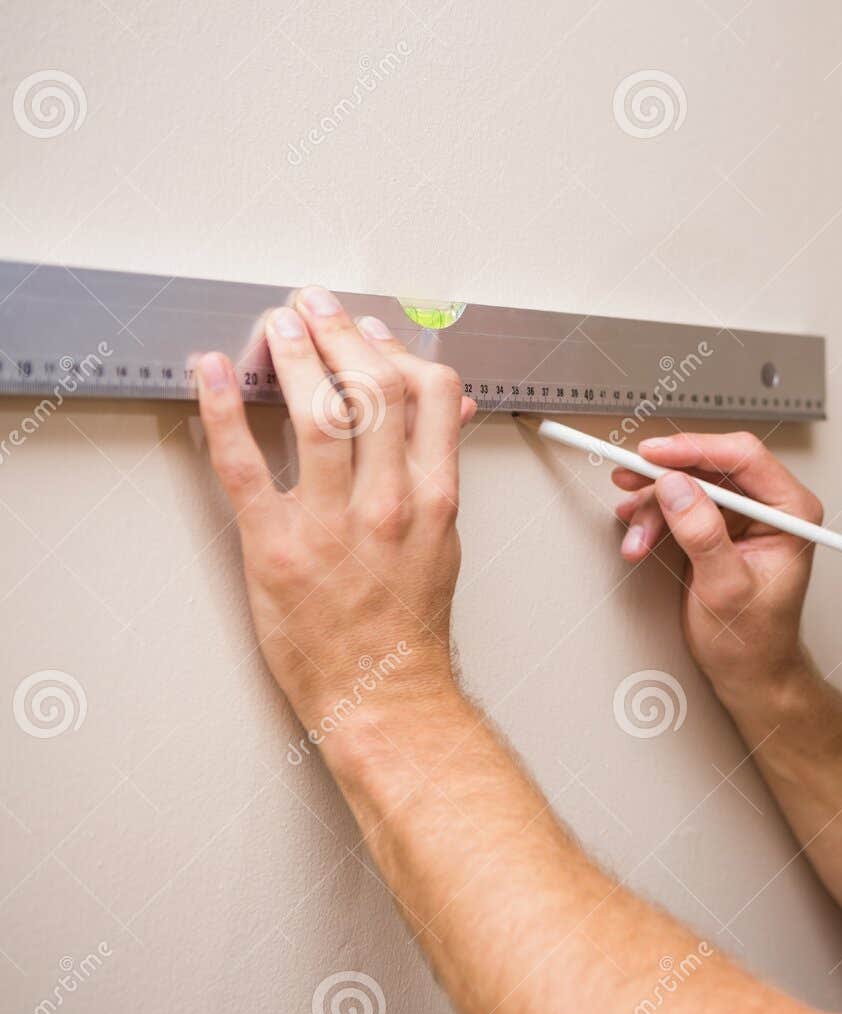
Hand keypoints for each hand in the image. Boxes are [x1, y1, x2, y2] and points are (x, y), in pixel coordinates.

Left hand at [196, 287, 475, 739]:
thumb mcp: (444, 540)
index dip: (396, 349)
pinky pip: (244, 467)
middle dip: (340, 334)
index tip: (371, 332)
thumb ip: (439, 471)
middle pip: (372, 391)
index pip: (429, 395)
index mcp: (434, 497)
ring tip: (276, 325)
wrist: (383, 693)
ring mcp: (332, 525)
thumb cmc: (409, 625)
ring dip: (294, 356)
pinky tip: (209, 375)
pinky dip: (223, 412)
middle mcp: (388, 503)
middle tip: (313, 306)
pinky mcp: (277, 548)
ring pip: (318, 415)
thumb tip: (447, 413)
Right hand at [611, 432, 817, 694]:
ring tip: (635, 538)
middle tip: (627, 481)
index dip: (694, 449)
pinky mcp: (721, 527)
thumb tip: (677, 487)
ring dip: (654, 507)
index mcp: (792, 512)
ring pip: (690, 485)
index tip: (653, 455)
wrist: (750, 671)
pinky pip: (682, 505)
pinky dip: (656, 519)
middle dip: (666, 479)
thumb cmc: (754, 640)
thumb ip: (703, 535)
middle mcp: (772, 506)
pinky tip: (639, 537)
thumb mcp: (725, 589)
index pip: (744, 457)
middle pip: (712, 465)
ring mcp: (745, 515)